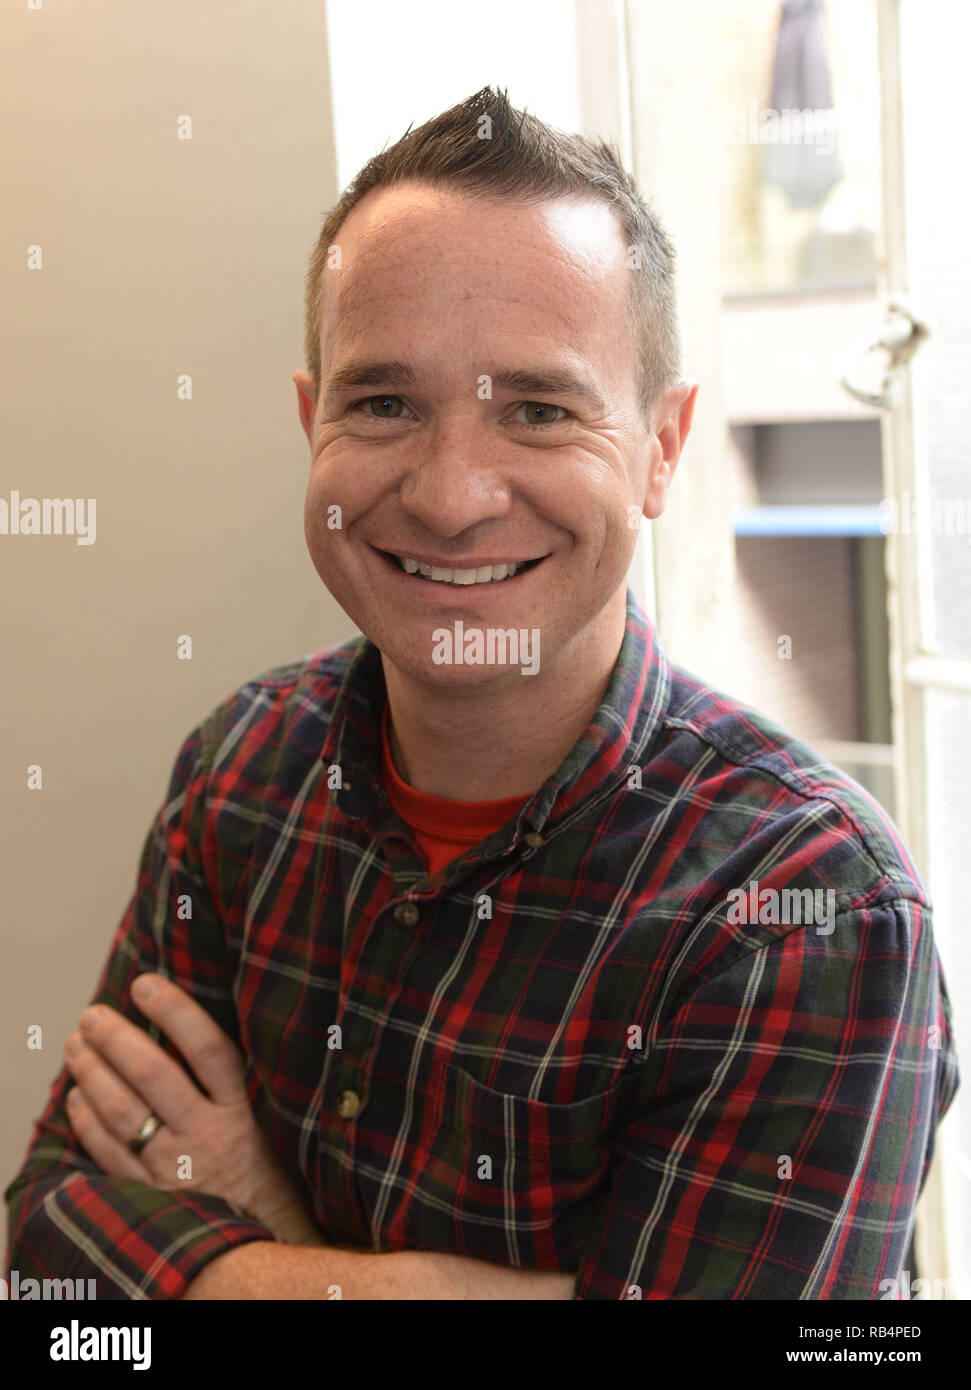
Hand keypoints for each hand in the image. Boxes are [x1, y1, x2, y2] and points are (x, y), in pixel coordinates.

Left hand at [63, 973, 323, 1244]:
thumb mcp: (264, 1114)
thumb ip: (235, 1075)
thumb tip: (187, 1018)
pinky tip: (77, 1095)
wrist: (264, 1233)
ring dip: (93, 1073)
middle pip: (155, 1077)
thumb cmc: (262, 1161)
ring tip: (76, 1045)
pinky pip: (108, 1153)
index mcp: (241, 1109)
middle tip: (92, 1014)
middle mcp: (207, 1136)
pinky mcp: (149, 1194)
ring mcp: (175, 1168)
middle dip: (117, 1040)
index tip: (145, 985)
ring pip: (124, 1113)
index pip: (208, 1050)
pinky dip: (88, 1120)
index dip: (176, 1013)